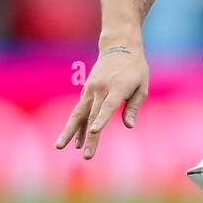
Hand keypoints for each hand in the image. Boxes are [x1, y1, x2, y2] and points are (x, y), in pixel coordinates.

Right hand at [55, 44, 148, 159]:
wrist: (119, 45)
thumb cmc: (135, 68)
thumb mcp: (142, 85)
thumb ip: (134, 106)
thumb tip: (129, 126)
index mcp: (117, 88)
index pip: (108, 106)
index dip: (101, 119)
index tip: (95, 131)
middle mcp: (100, 89)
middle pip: (91, 115)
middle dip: (88, 138)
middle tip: (86, 156)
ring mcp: (91, 89)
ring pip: (78, 113)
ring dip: (70, 132)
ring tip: (60, 147)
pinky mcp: (86, 90)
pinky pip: (80, 110)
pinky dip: (78, 126)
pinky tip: (76, 142)